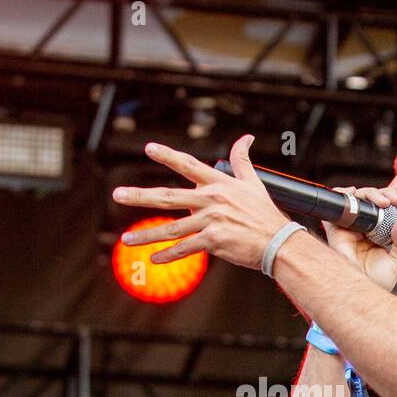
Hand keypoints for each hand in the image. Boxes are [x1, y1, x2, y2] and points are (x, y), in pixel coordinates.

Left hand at [111, 135, 291, 270]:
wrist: (279, 242)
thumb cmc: (266, 215)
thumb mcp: (255, 183)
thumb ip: (242, 161)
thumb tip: (246, 138)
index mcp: (219, 184)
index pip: (189, 165)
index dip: (168, 155)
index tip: (149, 148)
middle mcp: (211, 200)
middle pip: (168, 196)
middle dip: (140, 196)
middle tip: (117, 195)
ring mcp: (211, 221)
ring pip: (171, 228)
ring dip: (146, 235)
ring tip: (126, 240)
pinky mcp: (214, 241)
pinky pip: (185, 248)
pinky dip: (168, 255)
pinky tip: (153, 259)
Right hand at [321, 185, 396, 291]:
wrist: (362, 293)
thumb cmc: (378, 280)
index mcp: (379, 232)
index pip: (387, 209)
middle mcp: (364, 227)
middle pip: (373, 200)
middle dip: (387, 194)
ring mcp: (350, 227)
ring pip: (358, 199)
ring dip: (371, 193)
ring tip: (383, 201)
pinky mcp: (335, 230)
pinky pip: (336, 208)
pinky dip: (342, 196)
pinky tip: (353, 192)